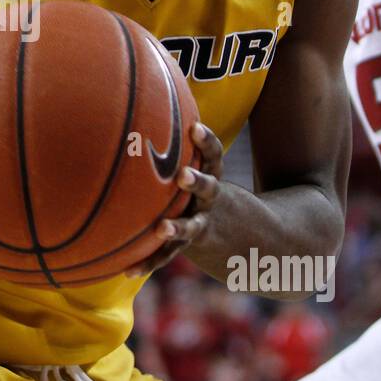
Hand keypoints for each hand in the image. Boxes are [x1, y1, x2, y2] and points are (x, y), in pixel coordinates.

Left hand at [127, 122, 223, 276]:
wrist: (252, 240)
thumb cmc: (209, 194)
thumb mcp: (206, 172)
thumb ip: (179, 150)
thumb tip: (142, 109)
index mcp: (214, 179)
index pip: (214, 156)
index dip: (207, 142)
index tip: (196, 127)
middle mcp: (211, 201)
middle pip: (208, 189)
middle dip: (197, 181)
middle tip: (184, 175)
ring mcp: (203, 224)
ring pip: (192, 227)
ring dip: (177, 228)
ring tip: (163, 228)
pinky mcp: (191, 246)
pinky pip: (169, 255)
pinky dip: (150, 262)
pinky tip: (128, 271)